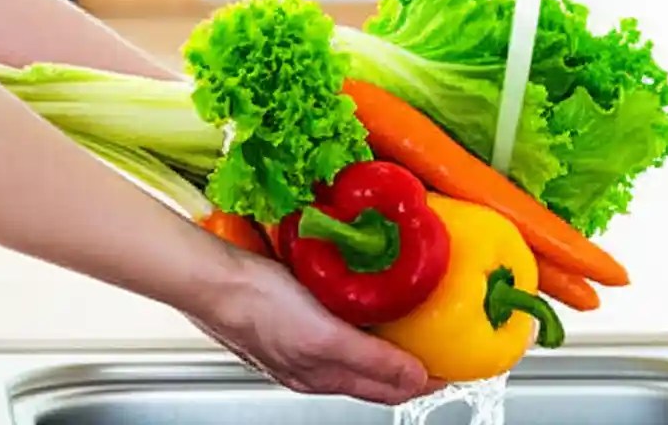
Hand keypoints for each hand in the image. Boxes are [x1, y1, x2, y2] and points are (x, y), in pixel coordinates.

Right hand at [186, 250, 439, 404]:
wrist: (211, 278)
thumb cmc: (257, 306)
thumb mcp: (324, 337)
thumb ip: (372, 360)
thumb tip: (416, 379)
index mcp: (323, 376)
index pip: (390, 390)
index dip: (426, 381)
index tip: (456, 367)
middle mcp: (314, 366)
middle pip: (376, 374)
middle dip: (411, 364)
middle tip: (442, 342)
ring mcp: (301, 341)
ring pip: (358, 350)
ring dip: (389, 341)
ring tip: (415, 320)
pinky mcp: (292, 315)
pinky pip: (339, 325)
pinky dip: (363, 319)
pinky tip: (367, 300)